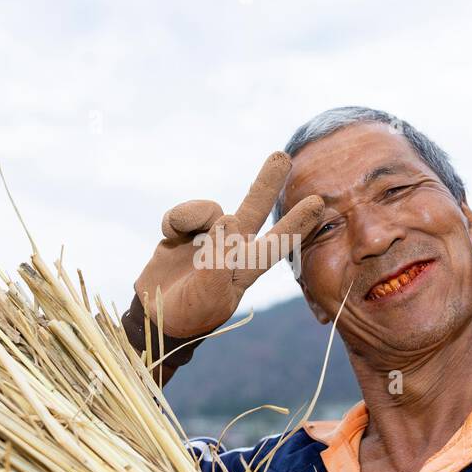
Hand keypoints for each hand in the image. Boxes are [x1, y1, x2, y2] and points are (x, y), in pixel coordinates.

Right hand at [133, 151, 324, 338]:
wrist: (153, 315)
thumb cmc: (188, 314)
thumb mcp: (207, 298)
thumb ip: (218, 263)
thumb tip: (227, 219)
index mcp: (245, 268)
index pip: (276, 243)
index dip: (296, 223)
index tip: (318, 202)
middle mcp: (231, 247)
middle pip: (254, 209)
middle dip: (267, 183)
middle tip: (283, 156)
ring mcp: (208, 236)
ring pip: (211, 209)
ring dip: (194, 215)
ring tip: (178, 234)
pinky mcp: (183, 231)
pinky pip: (183, 213)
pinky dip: (174, 220)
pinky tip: (169, 236)